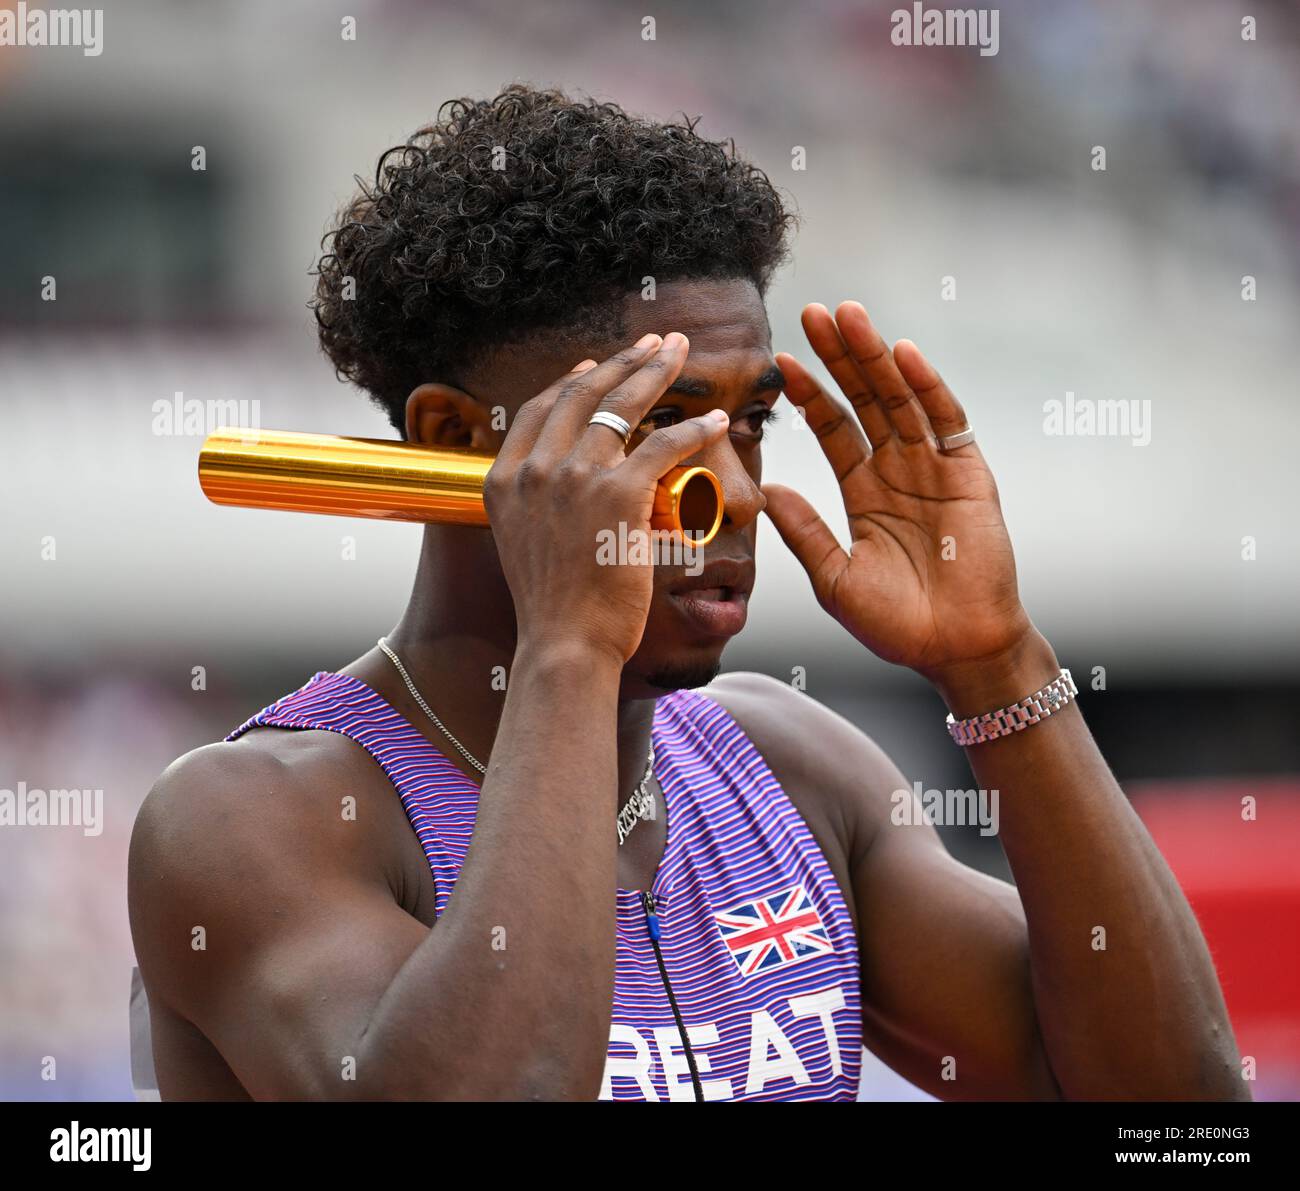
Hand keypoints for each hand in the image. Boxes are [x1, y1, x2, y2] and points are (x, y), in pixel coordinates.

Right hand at [485, 332, 729, 665]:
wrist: (564, 645)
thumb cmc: (556, 608)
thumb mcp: (525, 545)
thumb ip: (540, 506)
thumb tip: (573, 490)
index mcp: (505, 480)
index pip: (540, 410)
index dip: (572, 382)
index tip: (596, 365)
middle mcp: (533, 470)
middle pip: (581, 394)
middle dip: (622, 360)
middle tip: (654, 343)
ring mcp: (573, 478)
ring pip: (621, 406)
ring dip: (657, 372)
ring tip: (681, 353)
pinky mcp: (618, 494)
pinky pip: (663, 445)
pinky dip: (692, 429)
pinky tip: (713, 421)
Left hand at [762, 302, 1033, 682]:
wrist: (954, 649)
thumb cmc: (896, 623)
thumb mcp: (834, 578)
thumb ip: (804, 533)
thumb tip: (768, 489)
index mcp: (865, 490)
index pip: (833, 428)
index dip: (808, 394)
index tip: (778, 362)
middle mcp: (898, 469)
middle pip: (864, 399)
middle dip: (839, 356)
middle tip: (812, 312)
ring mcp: (934, 467)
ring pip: (900, 398)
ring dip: (875, 356)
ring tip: (848, 315)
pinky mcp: (968, 473)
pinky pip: (946, 420)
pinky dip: (927, 385)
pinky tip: (902, 352)